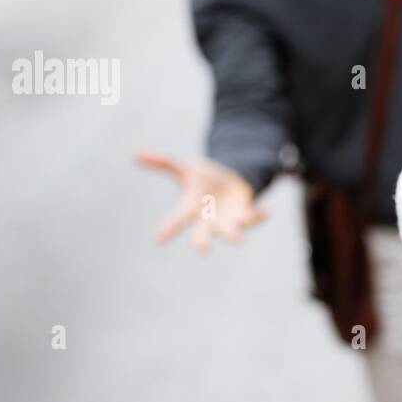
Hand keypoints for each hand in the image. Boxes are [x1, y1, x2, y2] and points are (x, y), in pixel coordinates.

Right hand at [135, 150, 266, 253]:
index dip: (168, 228)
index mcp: (191, 210)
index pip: (177, 219)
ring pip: (230, 231)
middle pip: (203, 235)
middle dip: (202, 241)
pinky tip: (266, 211)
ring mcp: (228, 220)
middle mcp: (208, 221)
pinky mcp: (246, 214)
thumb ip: (162, 163)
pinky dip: (259, 214)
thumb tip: (135, 153)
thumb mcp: (184, 169)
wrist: (229, 184)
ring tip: (237, 241)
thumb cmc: (203, 181)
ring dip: (233, 235)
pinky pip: (253, 216)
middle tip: (203, 249)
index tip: (158, 237)